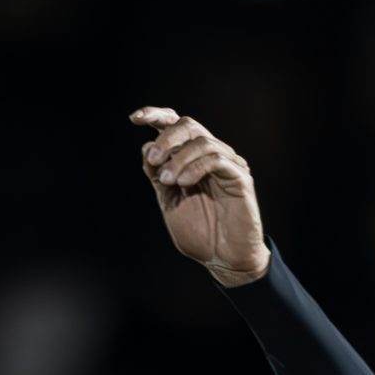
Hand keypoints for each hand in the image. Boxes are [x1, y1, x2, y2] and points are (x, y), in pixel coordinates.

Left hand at [131, 106, 267, 284]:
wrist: (223, 258)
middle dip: (166, 138)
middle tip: (153, 159)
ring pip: (202, 141)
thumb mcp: (169, 202)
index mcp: (191, 159)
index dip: (156, 116)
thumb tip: (146, 147)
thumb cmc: (199, 232)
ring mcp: (227, 164)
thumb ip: (157, 177)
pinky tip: (184, 183)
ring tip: (167, 180)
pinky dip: (196, 167)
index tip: (134, 119)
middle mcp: (210, 156)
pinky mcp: (239, 177)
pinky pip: (217, 160)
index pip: (176, 126)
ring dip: (178, 158)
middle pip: (188, 126)